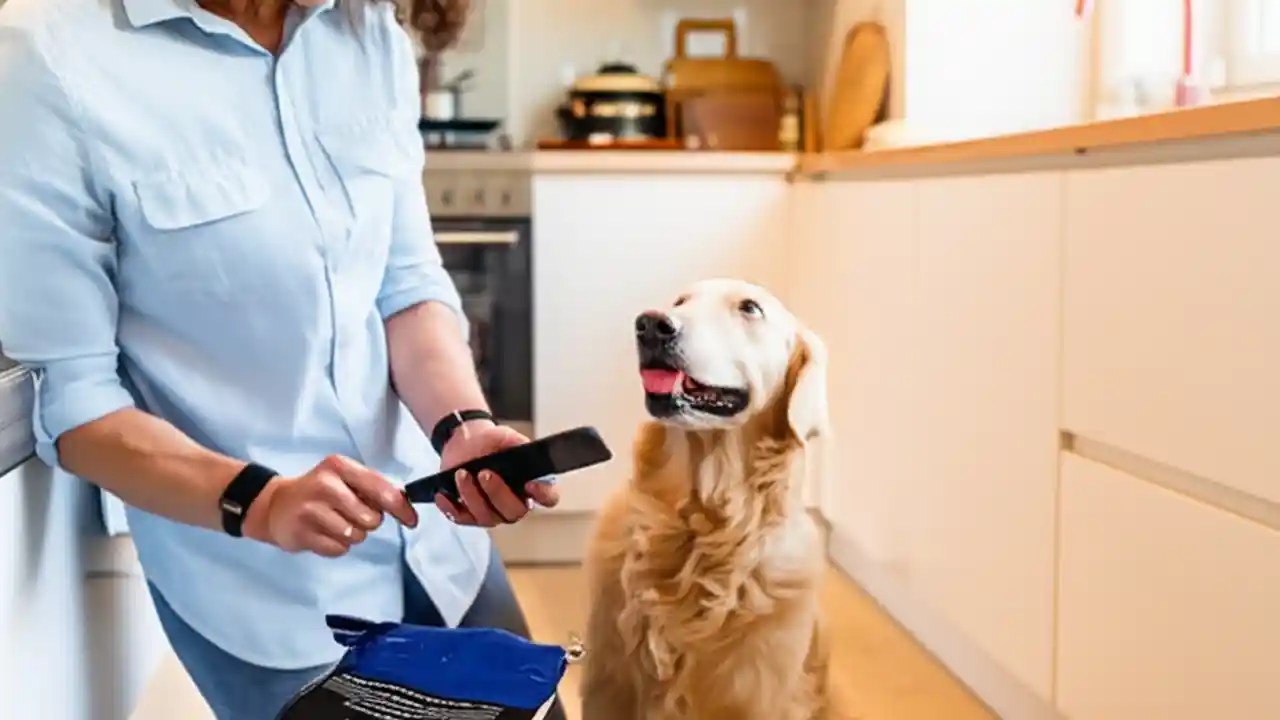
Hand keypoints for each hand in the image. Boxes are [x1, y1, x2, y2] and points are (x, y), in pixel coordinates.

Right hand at [242, 455, 418, 556]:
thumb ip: (373, 489)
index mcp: (340, 466)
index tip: (411, 521)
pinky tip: (323, 533)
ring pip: (356, 536)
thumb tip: (405, 508)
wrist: (275, 504)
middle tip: (352, 515)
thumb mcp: (345, 479)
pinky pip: (338, 550)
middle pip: (371, 518)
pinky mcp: (301, 533)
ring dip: (352, 535)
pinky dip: (336, 546)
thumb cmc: (320, 491)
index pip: (382, 490)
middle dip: (369, 522)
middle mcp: (325, 484)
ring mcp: (311, 510)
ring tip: (335, 524)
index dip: (401, 508)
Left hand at [434, 421, 560, 526]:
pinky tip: (442, 494)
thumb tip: (525, 451)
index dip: (543, 495)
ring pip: (486, 517)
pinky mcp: (469, 514)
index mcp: (532, 485)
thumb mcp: (507, 437)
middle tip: (485, 472)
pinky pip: (461, 519)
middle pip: (514, 512)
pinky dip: (451, 508)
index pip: (548, 498)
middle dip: (498, 494)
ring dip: (472, 497)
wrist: (467, 442)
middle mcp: (515, 504)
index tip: (530, 484)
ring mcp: (492, 512)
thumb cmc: (492, 442)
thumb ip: (519, 445)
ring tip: (461, 474)